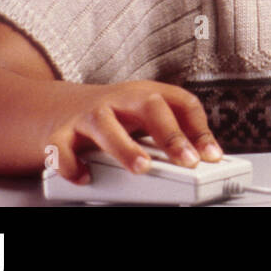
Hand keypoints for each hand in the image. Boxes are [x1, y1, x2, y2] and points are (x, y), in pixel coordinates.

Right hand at [44, 80, 222, 183]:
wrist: (61, 108)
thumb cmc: (115, 116)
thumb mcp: (146, 116)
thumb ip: (174, 132)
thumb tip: (208, 155)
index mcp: (145, 94)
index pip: (181, 102)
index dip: (199, 129)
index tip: (211, 156)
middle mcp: (119, 101)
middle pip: (149, 105)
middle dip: (170, 133)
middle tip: (187, 161)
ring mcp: (88, 115)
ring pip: (105, 124)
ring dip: (125, 147)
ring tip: (142, 168)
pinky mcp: (59, 134)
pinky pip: (62, 148)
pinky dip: (72, 164)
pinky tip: (86, 176)